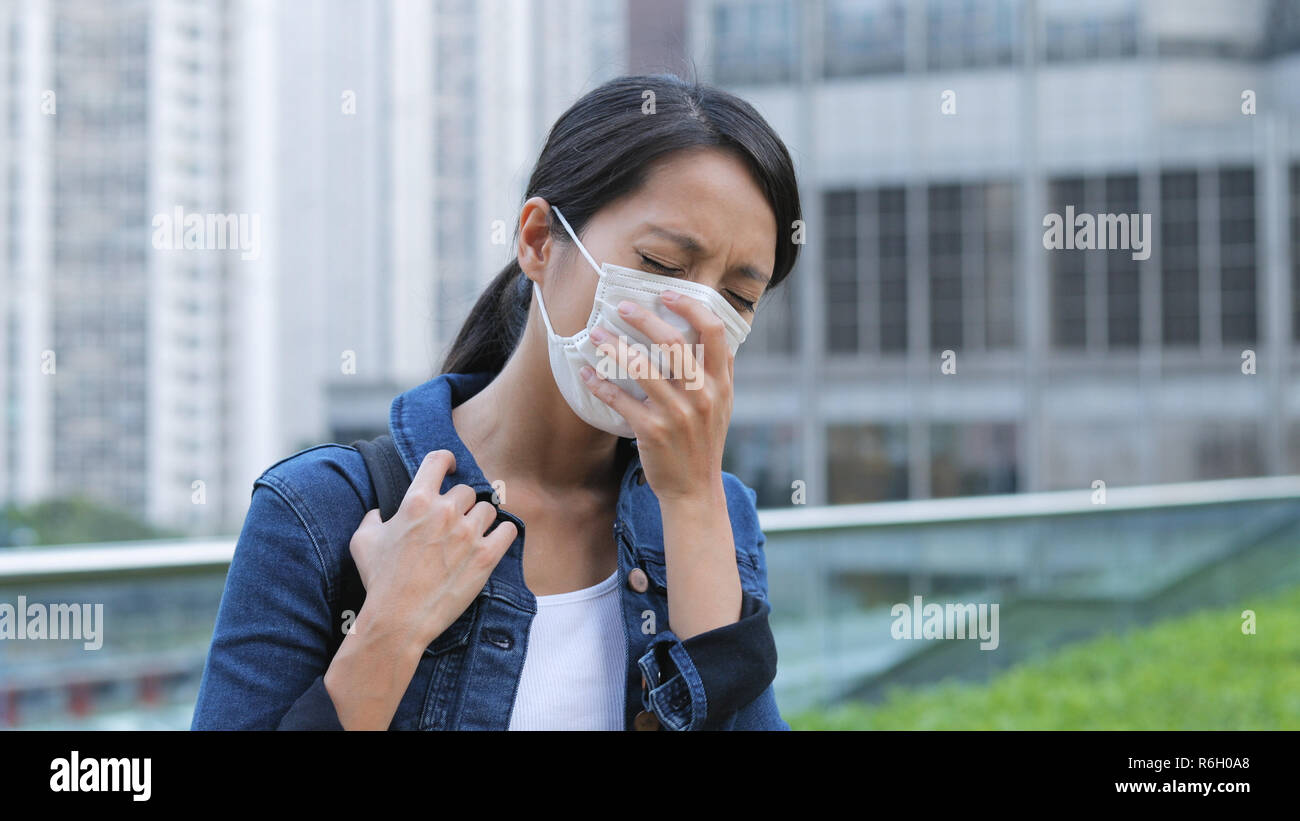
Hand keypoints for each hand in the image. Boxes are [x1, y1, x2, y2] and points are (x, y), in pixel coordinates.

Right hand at [347, 449, 516, 650]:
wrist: (398, 618)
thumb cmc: (379, 580)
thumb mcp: (363, 541)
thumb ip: (373, 518)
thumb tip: (379, 514)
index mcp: (416, 501)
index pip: (439, 460)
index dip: (447, 460)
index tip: (451, 467)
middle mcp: (445, 512)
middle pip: (467, 490)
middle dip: (461, 504)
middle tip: (454, 522)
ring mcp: (468, 534)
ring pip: (488, 509)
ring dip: (480, 519)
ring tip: (470, 536)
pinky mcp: (486, 556)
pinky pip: (508, 530)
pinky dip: (502, 533)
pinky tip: (493, 541)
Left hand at [579, 289, 733, 501]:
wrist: (695, 490)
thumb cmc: (704, 442)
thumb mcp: (723, 405)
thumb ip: (719, 370)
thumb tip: (710, 331)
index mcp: (721, 383)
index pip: (714, 331)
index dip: (691, 307)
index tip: (668, 294)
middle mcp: (702, 394)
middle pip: (674, 341)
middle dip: (644, 318)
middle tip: (622, 306)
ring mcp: (678, 413)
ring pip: (641, 367)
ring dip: (614, 346)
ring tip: (596, 334)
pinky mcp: (653, 431)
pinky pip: (620, 399)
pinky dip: (601, 384)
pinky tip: (588, 374)